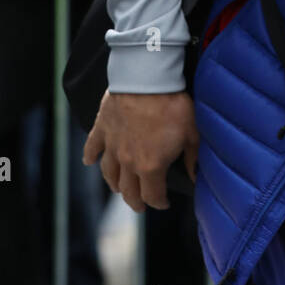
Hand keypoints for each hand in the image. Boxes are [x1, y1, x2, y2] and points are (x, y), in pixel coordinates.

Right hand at [83, 89, 199, 212]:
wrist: (146, 79)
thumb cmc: (172, 105)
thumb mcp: (192, 133)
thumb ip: (192, 158)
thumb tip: (196, 177)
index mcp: (151, 166)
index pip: (152, 196)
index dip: (159, 203)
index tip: (164, 203)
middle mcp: (128, 161)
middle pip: (128, 191)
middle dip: (136, 201)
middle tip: (141, 205)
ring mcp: (112, 146)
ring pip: (109, 174)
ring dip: (114, 185)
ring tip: (119, 189)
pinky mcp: (102, 128)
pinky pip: (92, 147)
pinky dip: (89, 156)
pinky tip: (88, 162)